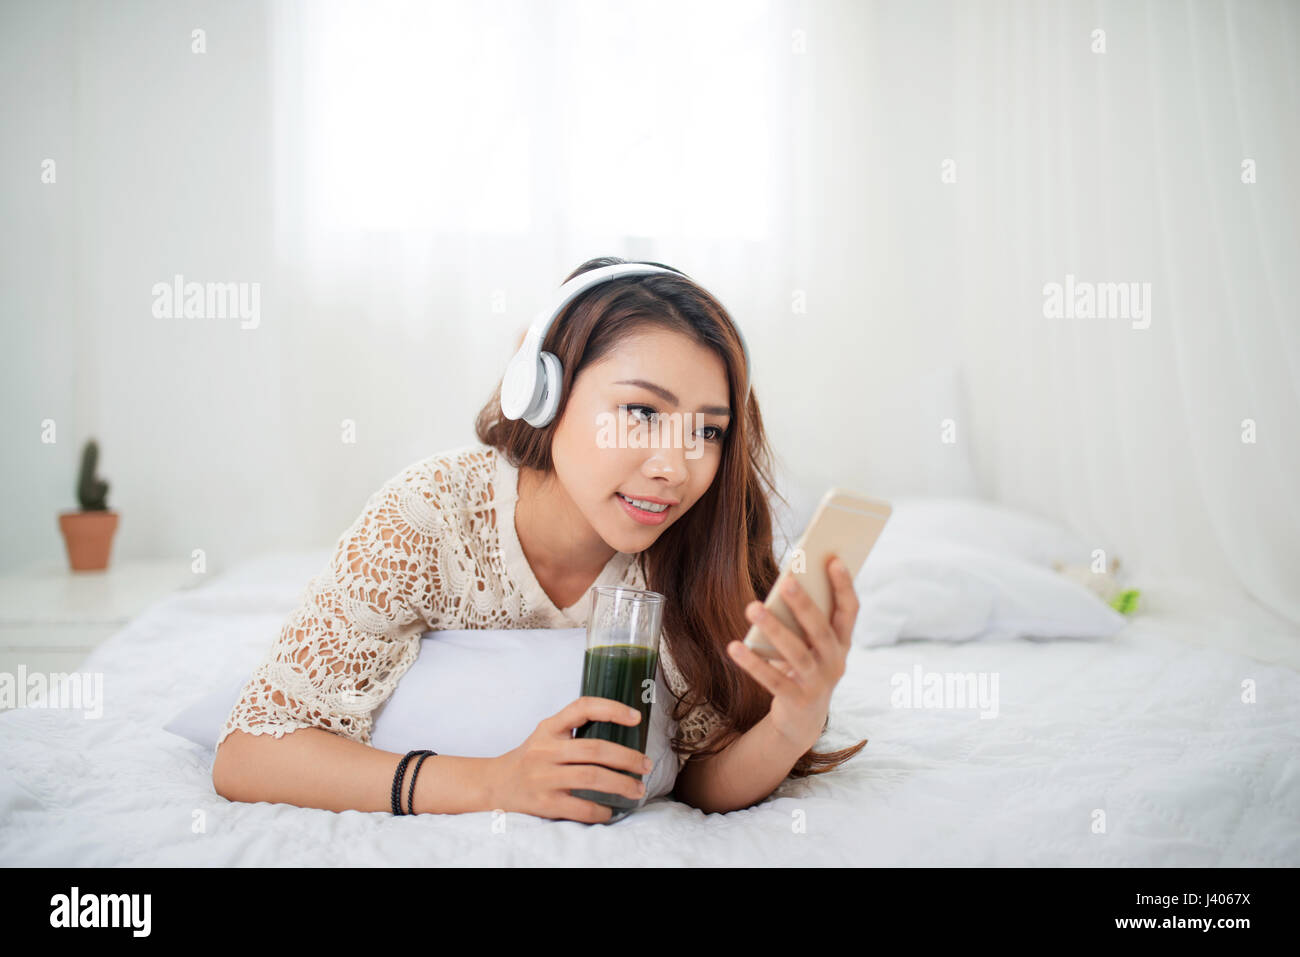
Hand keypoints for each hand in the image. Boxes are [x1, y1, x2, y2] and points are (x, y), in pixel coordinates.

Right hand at [486, 696, 653, 822]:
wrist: (494, 784)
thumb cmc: (530, 758)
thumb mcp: (546, 735)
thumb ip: (574, 730)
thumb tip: (623, 733)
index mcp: (549, 728)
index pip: (582, 708)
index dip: (612, 709)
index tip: (636, 717)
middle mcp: (545, 750)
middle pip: (595, 750)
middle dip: (628, 758)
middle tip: (646, 765)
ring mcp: (543, 777)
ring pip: (592, 778)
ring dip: (622, 784)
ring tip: (638, 789)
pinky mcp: (544, 803)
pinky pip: (580, 808)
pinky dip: (601, 810)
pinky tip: (611, 810)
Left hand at [728, 554, 858, 747]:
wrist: (802, 720)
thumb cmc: (804, 667)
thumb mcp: (811, 644)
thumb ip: (805, 619)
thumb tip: (786, 583)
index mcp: (843, 642)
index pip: (850, 610)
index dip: (844, 586)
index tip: (834, 559)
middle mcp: (835, 662)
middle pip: (820, 629)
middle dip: (803, 604)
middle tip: (786, 580)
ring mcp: (818, 683)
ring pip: (796, 653)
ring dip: (773, 628)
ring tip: (752, 607)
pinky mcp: (796, 700)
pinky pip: (772, 679)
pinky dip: (753, 663)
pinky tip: (734, 646)